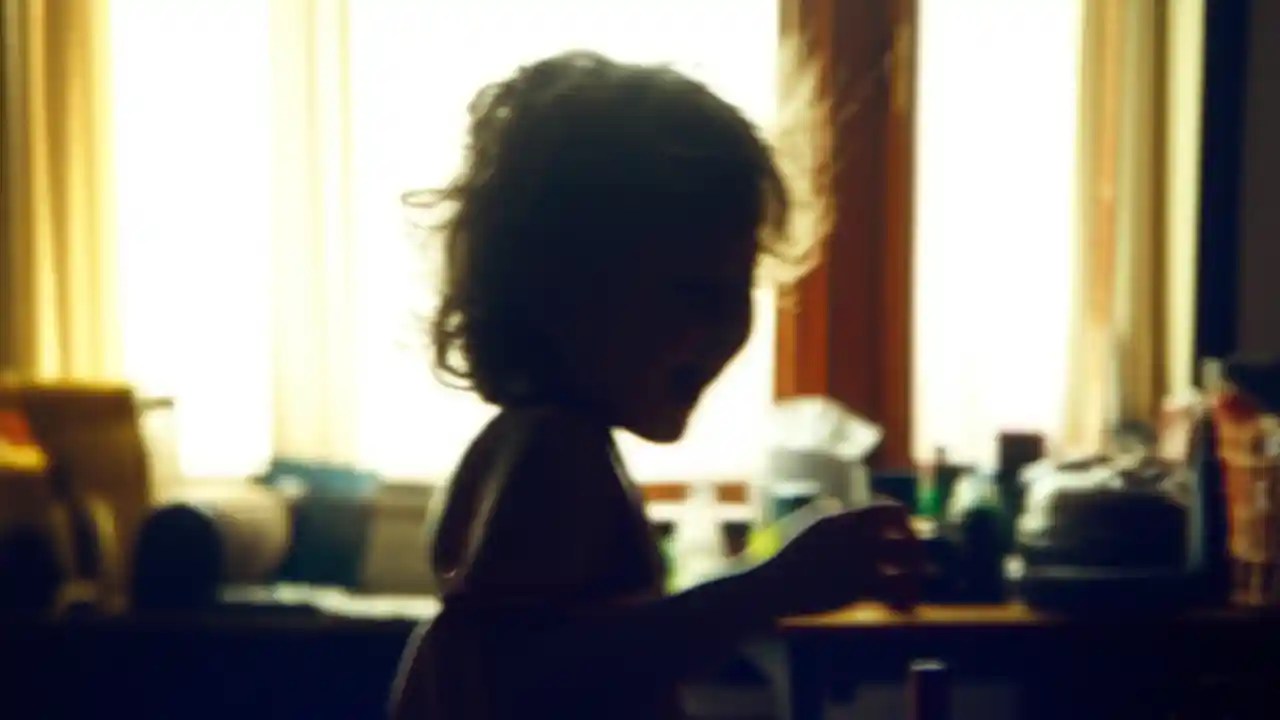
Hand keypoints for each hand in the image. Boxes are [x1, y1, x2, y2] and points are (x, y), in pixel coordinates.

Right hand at [754, 502, 923, 616]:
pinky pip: (896, 589)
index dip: (904, 525)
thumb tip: (838, 510)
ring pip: (909, 562)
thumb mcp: (805, 529)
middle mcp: (855, 534)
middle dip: (916, 551)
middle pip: (907, 534)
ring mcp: (857, 559)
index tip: (904, 539)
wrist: (767, 586)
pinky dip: (905, 599)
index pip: (891, 510)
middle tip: (916, 567)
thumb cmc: (782, 562)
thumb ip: (828, 519)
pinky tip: (901, 609)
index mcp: (843, 519)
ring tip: (912, 591)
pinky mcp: (856, 585)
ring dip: (916, 577)